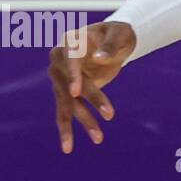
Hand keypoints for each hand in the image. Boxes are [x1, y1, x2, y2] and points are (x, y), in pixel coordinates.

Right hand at [48, 21, 134, 152]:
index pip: (69, 59)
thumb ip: (111, 45)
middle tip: (110, 115)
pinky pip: (66, 111)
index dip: (72, 75)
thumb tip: (99, 58)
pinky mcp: (66, 92)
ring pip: (68, 103)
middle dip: (90, 101)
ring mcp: (60, 78)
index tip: (76, 91)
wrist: (113, 40)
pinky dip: (70, 128)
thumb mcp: (121, 34)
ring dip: (83, 121)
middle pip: (71, 85)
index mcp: (70, 41)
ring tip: (98, 139)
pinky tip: (68, 147)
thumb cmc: (118, 33)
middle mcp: (59, 61)